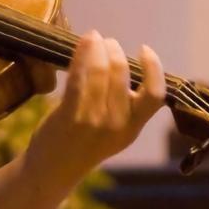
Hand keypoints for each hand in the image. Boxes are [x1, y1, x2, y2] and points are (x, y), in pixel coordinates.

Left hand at [26, 30, 166, 180]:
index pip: (155, 95)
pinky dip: (82, 54)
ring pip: (101, 72)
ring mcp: (93, 120)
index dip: (154, 68)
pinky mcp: (70, 114)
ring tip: (94, 38)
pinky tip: (83, 42)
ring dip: (98, 48)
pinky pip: (79, 76)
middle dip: (116, 51)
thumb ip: (125, 105)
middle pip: (123, 75)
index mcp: (132, 128)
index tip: (145, 50)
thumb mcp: (114, 132)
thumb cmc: (83, 145)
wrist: (53, 171)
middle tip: (108, 42)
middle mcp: (117, 125)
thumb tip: (126, 65)